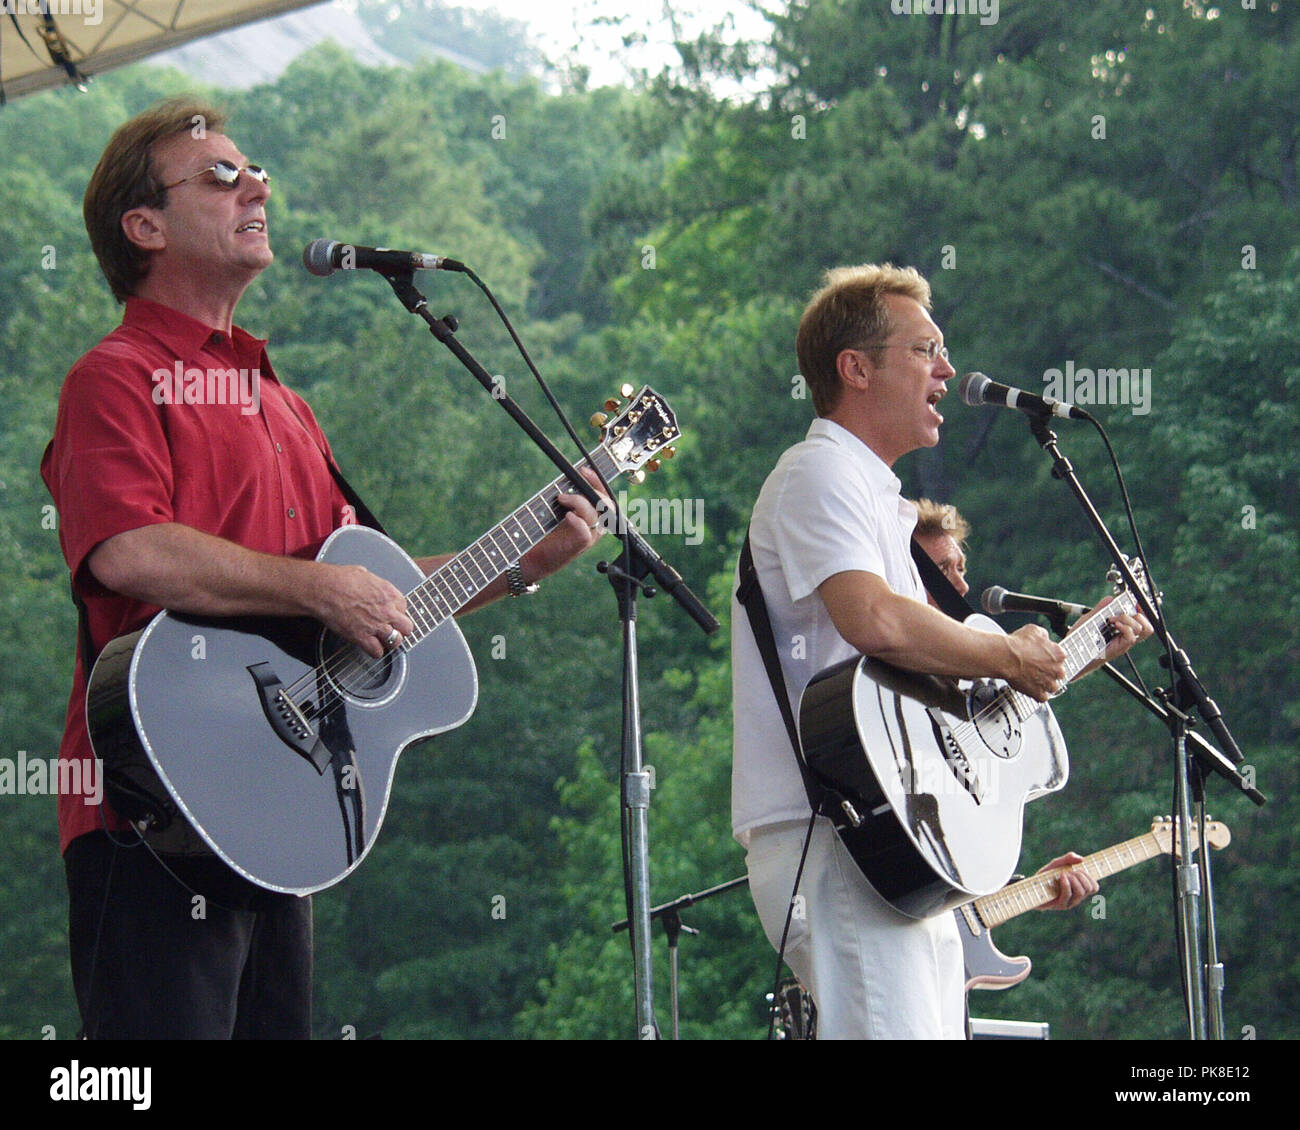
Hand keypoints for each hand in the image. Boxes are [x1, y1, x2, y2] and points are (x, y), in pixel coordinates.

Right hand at [312, 563, 413, 657]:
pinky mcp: (362, 637)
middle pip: (407, 627)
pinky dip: (374, 651)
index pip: (404, 607)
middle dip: (400, 629)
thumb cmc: (340, 579)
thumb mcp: (364, 574)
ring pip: (395, 642)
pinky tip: (370, 646)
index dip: (397, 612)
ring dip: (389, 642)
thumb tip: (372, 585)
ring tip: (382, 640)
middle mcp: (387, 610)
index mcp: (389, 593)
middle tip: (393, 630)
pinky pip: (377, 651)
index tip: (391, 614)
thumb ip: (374, 583)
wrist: (324, 590)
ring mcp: (376, 625)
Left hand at [521, 466, 609, 581]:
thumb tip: (566, 475)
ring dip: (580, 502)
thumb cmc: (544, 533)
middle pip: (607, 505)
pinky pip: (585, 533)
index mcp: (593, 515)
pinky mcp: (577, 548)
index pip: (604, 495)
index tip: (583, 469)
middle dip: (592, 490)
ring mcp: (588, 537)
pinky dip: (578, 522)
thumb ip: (566, 495)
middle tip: (572, 484)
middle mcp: (594, 526)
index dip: (597, 481)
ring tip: (561, 498)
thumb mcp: (556, 509)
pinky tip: (567, 516)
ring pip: (596, 516)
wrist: (532, 557)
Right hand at [1004, 623, 1066, 701]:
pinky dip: (1037, 694)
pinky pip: (1042, 698)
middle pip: (1059, 674)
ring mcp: (1048, 683)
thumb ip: (1044, 636)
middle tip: (1038, 669)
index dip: (1050, 658)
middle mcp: (1057, 670)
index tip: (1043, 658)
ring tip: (1033, 680)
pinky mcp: (1039, 694)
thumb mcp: (1034, 630)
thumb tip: (1045, 639)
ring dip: (1045, 685)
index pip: (1061, 658)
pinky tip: (1031, 688)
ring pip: (1052, 687)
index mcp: (1059, 654)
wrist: (1005, 657)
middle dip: (1050, 672)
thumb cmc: (1018, 643)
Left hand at [1035, 852, 1097, 910]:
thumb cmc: (1046, 876)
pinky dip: (1066, 883)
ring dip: (1074, 880)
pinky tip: (1061, 876)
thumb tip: (1082, 859)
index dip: (1091, 877)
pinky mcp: (1060, 905)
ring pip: (1081, 892)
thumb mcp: (1056, 864)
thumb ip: (1068, 859)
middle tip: (1072, 871)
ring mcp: (1069, 902)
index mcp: (1079, 889)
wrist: (1031, 887)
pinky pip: (1068, 894)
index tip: (1080, 869)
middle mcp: (1076, 897)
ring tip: (1064, 874)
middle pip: (1090, 889)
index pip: (1094, 887)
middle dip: (1082, 876)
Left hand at [1076, 594, 1153, 676]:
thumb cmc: (1081, 638)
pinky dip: (1125, 627)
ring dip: (1128, 619)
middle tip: (1122, 612)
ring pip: (1141, 630)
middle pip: (1147, 627)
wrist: (1073, 653)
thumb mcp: (1090, 619)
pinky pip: (1131, 637)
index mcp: (1122, 630)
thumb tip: (1110, 598)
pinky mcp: (1119, 648)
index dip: (1144, 611)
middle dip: (1139, 614)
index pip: (1142, 622)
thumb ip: (1100, 609)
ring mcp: (1123, 643)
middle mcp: (1126, 637)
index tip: (1137, 603)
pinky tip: (1114, 625)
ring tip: (1113, 619)